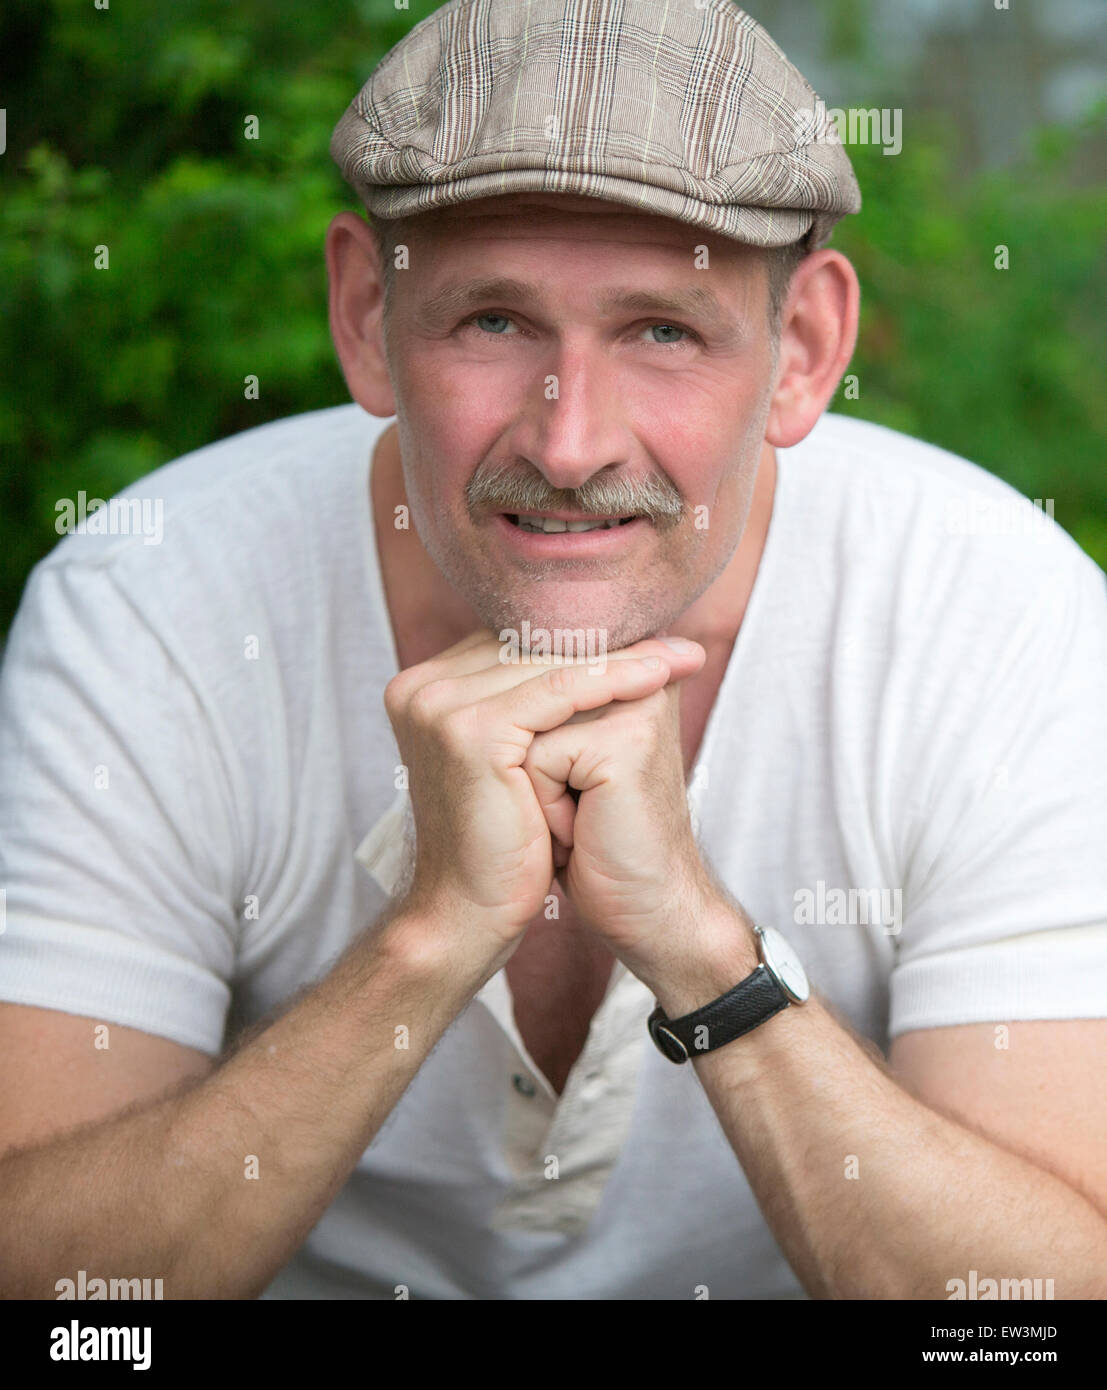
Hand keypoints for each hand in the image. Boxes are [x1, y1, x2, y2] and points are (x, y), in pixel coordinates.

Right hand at [382, 628, 704, 974]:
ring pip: (548, 664)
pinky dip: (611, 681)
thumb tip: (597, 649)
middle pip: (530, 646)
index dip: (583, 636)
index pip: (515, 642)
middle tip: (683, 643)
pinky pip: (556, 691)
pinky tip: (655, 678)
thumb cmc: (503, 842)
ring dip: (621, 657)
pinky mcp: (470, 732)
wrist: (472, 912)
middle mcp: (418, 688)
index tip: (655, 639)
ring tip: (682, 657)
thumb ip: (531, 700)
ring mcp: (437, 706)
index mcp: (422, 688)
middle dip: (609, 641)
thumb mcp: (516, 757)